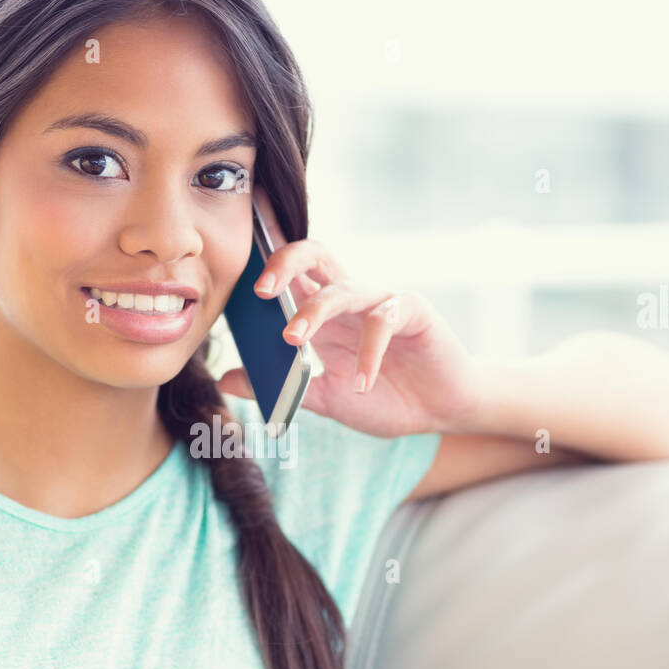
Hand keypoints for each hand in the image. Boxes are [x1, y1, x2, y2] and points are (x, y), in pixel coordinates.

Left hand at [216, 184, 482, 437]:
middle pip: (315, 256)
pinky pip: (384, 322)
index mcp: (325, 314)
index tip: (234, 278)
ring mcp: (382, 303)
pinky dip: (368, 354)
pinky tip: (360, 384)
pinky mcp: (413, 314)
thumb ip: (282, 387)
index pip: (292, 274)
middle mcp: (350, 300)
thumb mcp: (324, 398)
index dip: (265, 266)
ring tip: (293, 340)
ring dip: (313, 312)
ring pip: (343, 290)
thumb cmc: (384, 398)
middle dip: (284, 263)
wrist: (440, 412)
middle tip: (260, 291)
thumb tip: (228, 378)